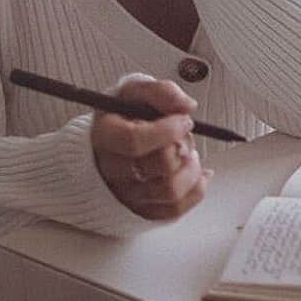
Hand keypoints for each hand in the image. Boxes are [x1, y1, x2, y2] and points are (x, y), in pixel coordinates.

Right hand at [91, 77, 212, 220]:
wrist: (114, 136)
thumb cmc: (126, 113)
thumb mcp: (138, 91)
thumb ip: (162, 92)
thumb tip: (187, 106)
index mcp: (104, 136)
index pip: (134, 140)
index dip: (167, 131)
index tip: (185, 120)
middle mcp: (110, 170)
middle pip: (159, 167)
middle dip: (183, 147)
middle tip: (185, 135)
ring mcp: (125, 194)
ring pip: (170, 191)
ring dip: (192, 169)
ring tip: (189, 153)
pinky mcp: (142, 209)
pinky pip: (175, 209)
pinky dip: (195, 189)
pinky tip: (195, 170)